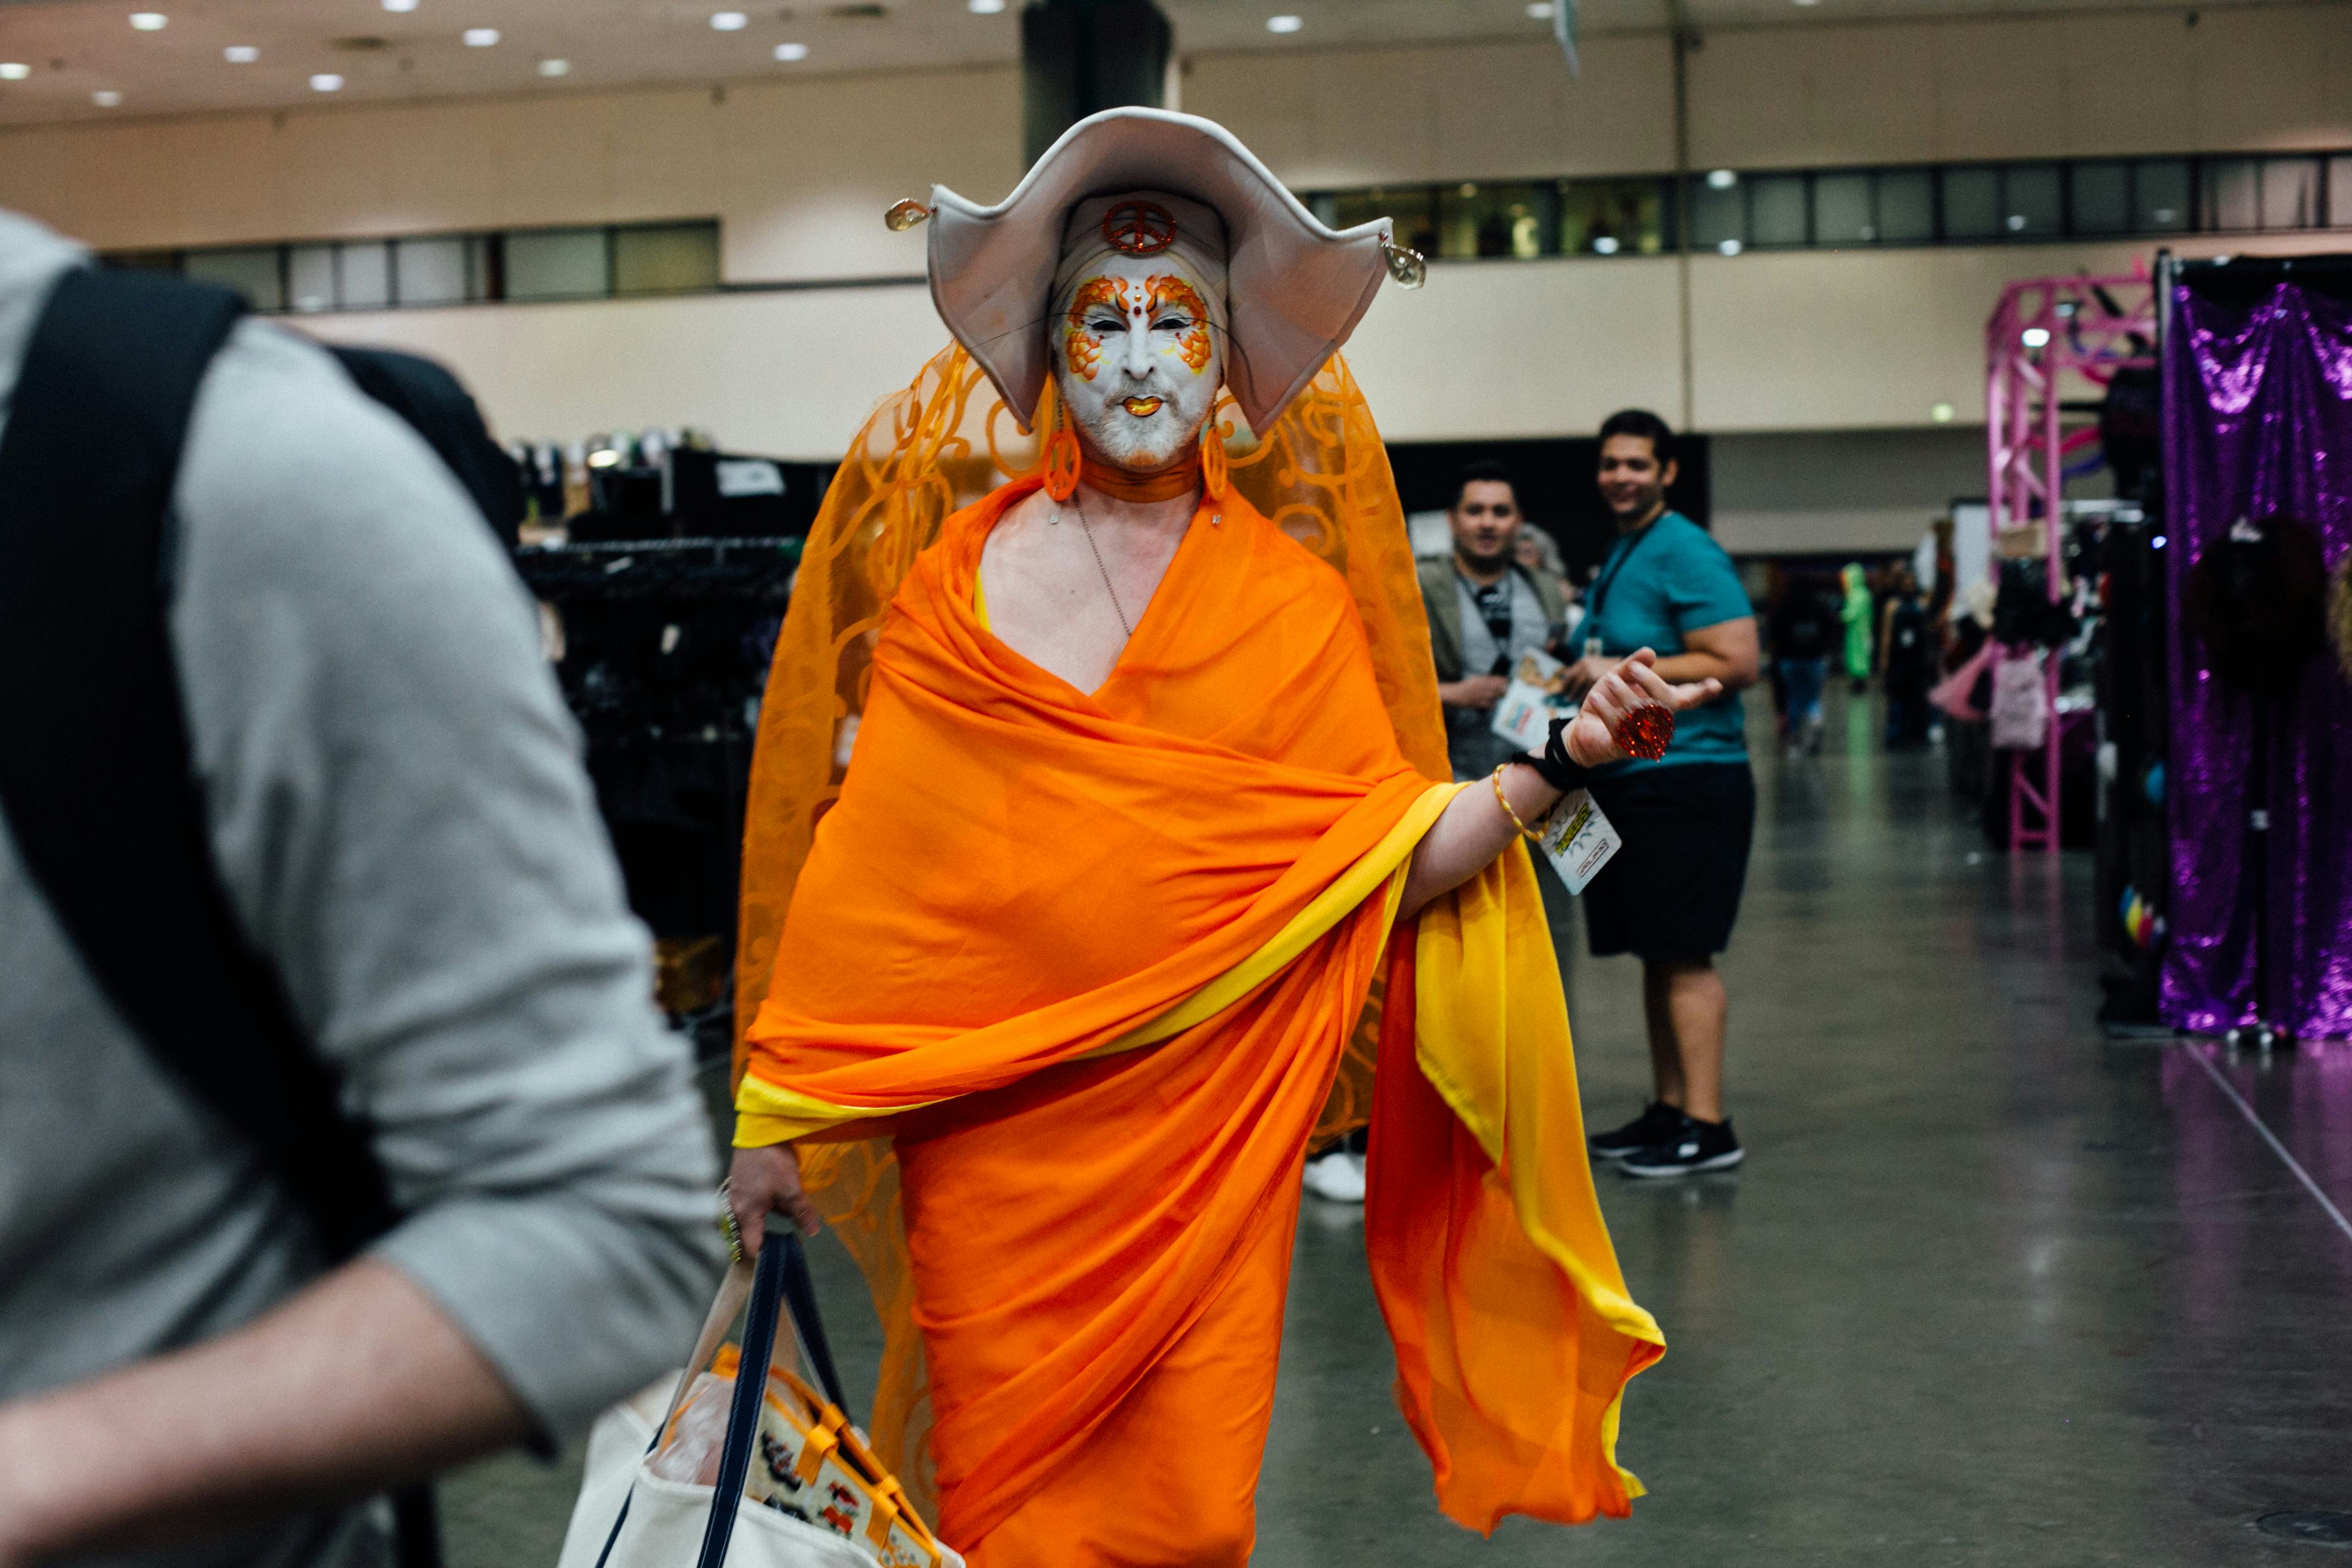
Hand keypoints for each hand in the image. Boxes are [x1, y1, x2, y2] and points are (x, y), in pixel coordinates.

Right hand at [727, 1144, 820, 1258]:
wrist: (758, 1130)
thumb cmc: (772, 1162)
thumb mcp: (791, 1189)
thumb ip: (801, 1213)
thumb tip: (813, 1232)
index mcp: (745, 1214)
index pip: (751, 1246)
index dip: (767, 1252)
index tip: (784, 1249)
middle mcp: (736, 1208)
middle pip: (755, 1229)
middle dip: (775, 1227)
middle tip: (794, 1222)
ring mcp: (736, 1195)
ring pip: (758, 1213)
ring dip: (774, 1209)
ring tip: (791, 1196)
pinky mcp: (740, 1183)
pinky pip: (755, 1200)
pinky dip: (769, 1198)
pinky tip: (781, 1187)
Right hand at [1440, 674, 1509, 709]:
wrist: (1455, 695)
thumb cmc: (1465, 687)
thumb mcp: (1474, 679)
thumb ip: (1484, 680)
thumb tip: (1494, 680)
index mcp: (1482, 680)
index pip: (1496, 679)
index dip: (1503, 680)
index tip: (1507, 681)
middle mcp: (1483, 687)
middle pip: (1499, 688)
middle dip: (1504, 689)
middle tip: (1505, 690)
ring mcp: (1482, 695)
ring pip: (1496, 696)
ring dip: (1499, 696)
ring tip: (1499, 696)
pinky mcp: (1480, 703)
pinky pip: (1491, 704)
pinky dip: (1493, 703)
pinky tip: (1492, 702)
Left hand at [1564, 648, 1722, 766]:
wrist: (1580, 729)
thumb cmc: (1605, 702)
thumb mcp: (1617, 677)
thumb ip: (1633, 665)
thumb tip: (1650, 652)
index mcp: (1661, 704)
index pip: (1687, 699)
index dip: (1701, 692)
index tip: (1715, 685)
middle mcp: (1658, 723)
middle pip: (1668, 703)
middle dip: (1651, 681)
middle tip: (1632, 668)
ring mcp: (1644, 738)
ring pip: (1642, 713)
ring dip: (1624, 693)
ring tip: (1609, 680)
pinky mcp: (1624, 748)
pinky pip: (1619, 726)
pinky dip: (1607, 709)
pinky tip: (1596, 698)